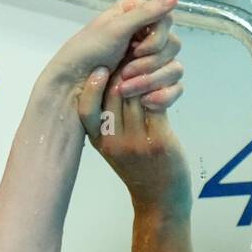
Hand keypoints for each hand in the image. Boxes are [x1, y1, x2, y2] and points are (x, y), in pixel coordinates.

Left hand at [42, 0, 178, 103]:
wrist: (72, 87)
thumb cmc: (87, 54)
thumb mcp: (115, 28)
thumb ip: (146, 13)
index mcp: (137, 17)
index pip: (166, 21)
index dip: (155, 37)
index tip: (137, 49)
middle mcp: (146, 37)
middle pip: (173, 45)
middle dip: (150, 62)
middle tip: (125, 71)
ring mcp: (150, 63)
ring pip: (174, 68)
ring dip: (151, 79)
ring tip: (125, 88)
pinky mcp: (151, 86)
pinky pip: (173, 89)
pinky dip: (161, 95)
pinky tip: (145, 101)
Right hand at [82, 68, 189, 210]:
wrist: (160, 200)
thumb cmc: (138, 170)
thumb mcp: (112, 148)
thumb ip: (108, 121)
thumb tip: (109, 85)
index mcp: (97, 141)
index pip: (86, 107)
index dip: (93, 84)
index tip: (101, 66)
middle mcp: (112, 141)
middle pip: (114, 93)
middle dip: (123, 68)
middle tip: (133, 51)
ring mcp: (135, 141)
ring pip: (136, 93)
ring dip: (146, 72)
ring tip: (150, 59)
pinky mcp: (158, 140)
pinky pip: (156, 102)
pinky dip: (161, 87)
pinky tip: (165, 79)